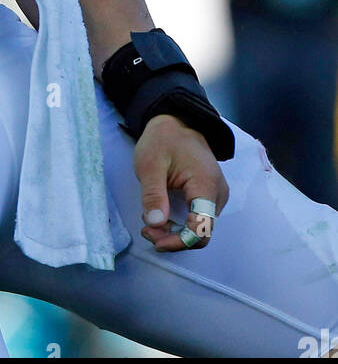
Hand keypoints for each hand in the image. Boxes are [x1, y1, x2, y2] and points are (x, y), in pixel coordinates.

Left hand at [134, 112, 228, 251]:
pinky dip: (180, 223)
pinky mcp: (210, 195)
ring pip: (200, 228)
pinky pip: (198, 218)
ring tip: (150, 220)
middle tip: (146, 228)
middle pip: (201, 232)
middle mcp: (217, 194)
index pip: (201, 229)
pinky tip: (162, 215)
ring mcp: (216, 195)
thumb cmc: (163, 140)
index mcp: (206, 185)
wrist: (176, 121)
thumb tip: (156, 223)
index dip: (179, 242)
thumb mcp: (150, 165)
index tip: (154, 239)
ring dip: (175, 232)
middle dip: (173, 238)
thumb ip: (153, 195)